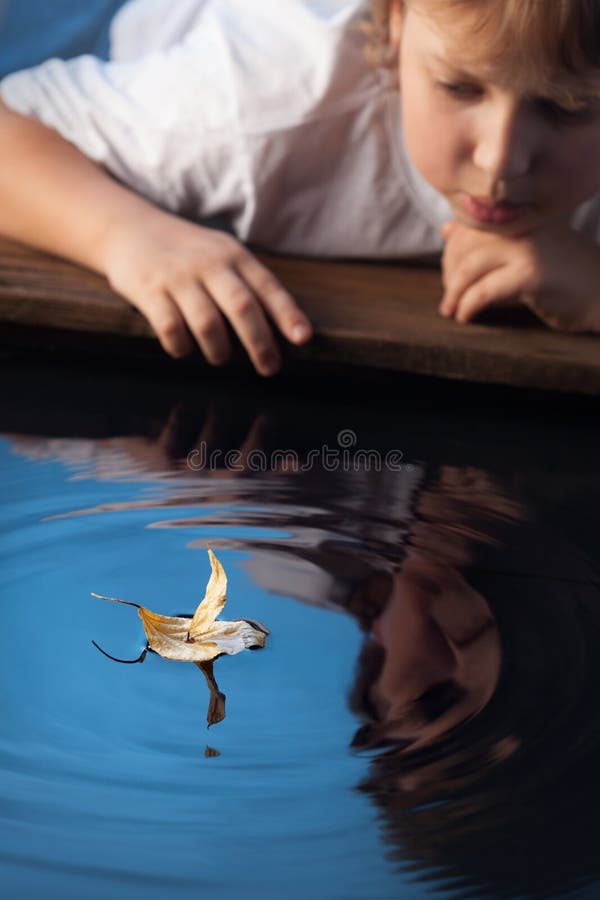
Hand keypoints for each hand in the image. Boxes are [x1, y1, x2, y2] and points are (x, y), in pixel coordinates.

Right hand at [102, 212, 311, 374]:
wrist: (129, 228)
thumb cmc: (187, 252)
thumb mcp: (222, 254)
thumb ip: (249, 284)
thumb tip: (283, 329)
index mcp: (233, 255)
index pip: (268, 287)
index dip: (287, 314)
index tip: (303, 339)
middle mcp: (208, 263)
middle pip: (242, 307)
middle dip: (260, 343)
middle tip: (269, 368)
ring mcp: (177, 276)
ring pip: (207, 323)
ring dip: (219, 351)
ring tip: (221, 358)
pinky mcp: (149, 290)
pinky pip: (170, 329)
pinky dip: (182, 347)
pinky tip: (185, 349)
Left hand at [440, 219, 599, 332]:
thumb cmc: (564, 275)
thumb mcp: (522, 250)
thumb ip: (487, 240)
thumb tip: (447, 229)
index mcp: (519, 216)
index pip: (468, 227)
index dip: (450, 254)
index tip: (449, 277)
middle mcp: (522, 225)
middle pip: (465, 246)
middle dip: (449, 275)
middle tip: (448, 298)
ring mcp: (527, 247)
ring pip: (470, 267)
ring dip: (454, 293)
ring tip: (451, 310)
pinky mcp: (531, 274)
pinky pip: (485, 290)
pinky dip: (469, 305)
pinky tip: (466, 316)